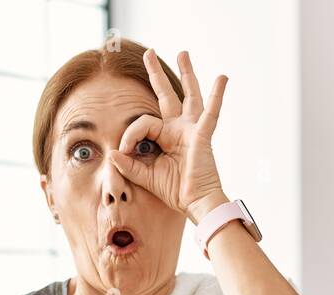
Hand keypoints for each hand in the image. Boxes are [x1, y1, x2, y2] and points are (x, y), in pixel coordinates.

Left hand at [109, 48, 227, 221]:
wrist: (195, 203)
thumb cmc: (174, 191)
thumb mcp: (146, 176)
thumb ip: (128, 165)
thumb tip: (111, 153)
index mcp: (165, 137)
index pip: (142, 123)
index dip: (130, 134)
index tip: (123, 151)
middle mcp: (178, 129)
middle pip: (167, 95)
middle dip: (156, 74)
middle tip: (149, 53)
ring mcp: (191, 129)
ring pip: (188, 95)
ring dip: (186, 73)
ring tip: (183, 53)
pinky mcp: (202, 134)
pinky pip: (211, 112)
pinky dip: (217, 95)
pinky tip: (222, 78)